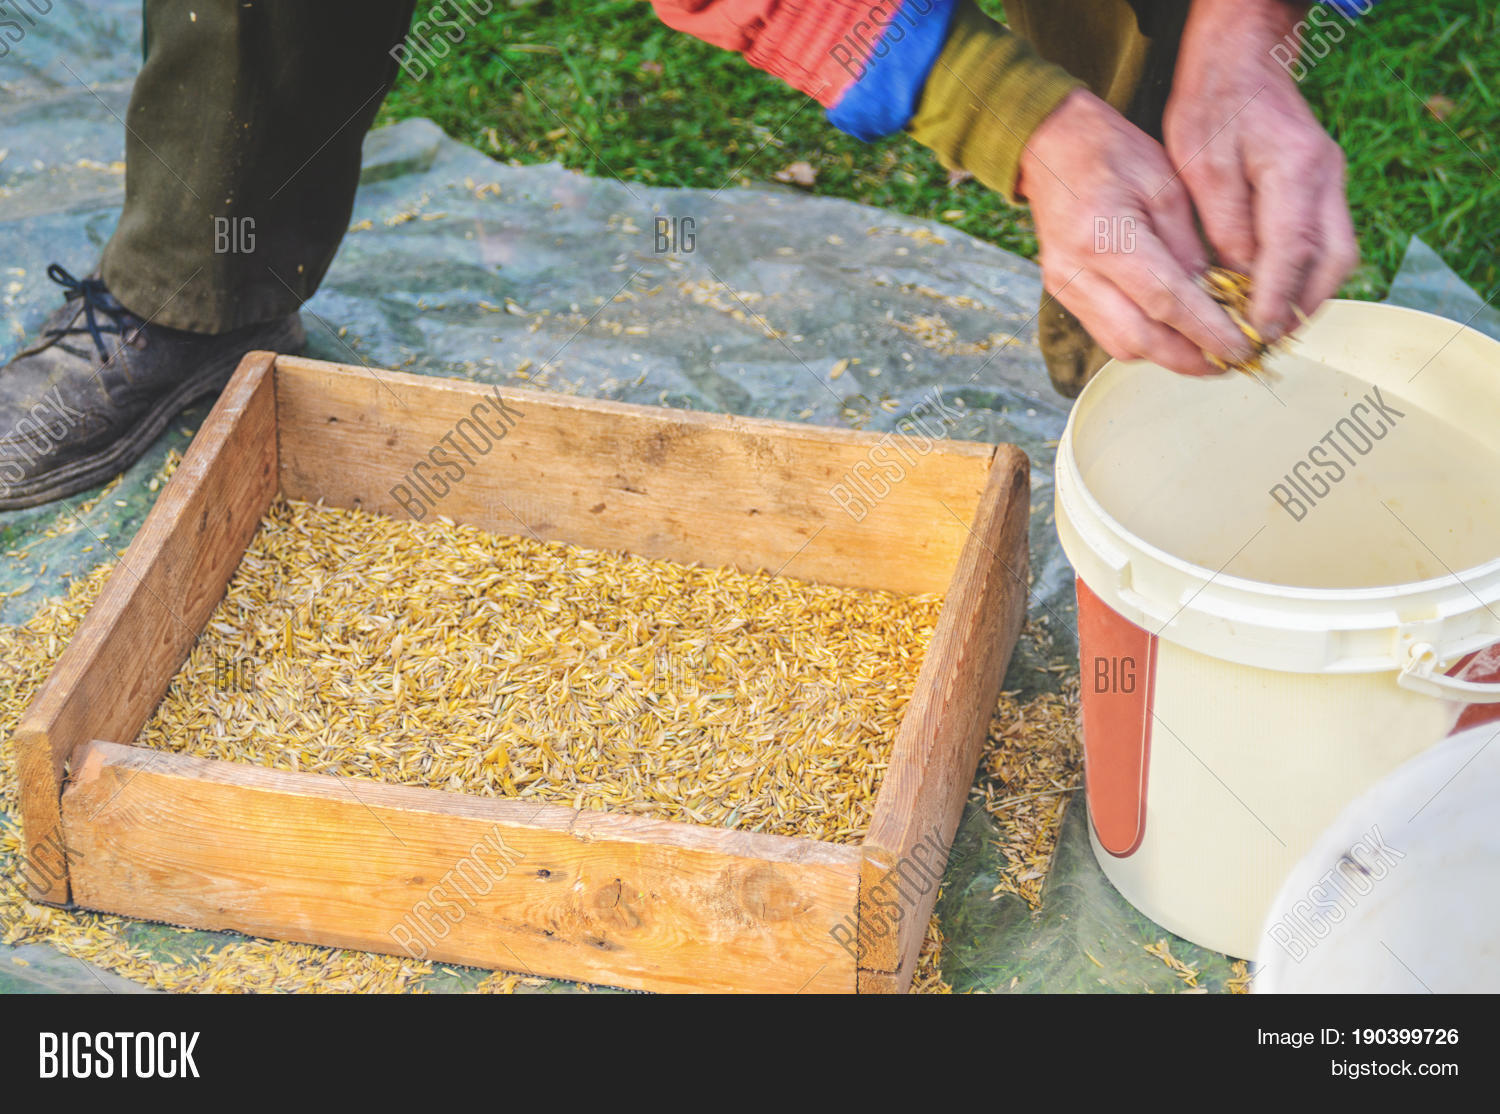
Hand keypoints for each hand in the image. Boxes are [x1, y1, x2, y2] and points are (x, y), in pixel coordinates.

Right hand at [1019, 88, 1253, 375]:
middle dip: (1190, 358)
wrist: (1048, 145)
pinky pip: (1107, 333)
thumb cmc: (1111, 152)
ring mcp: (1065, 286)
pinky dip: (1145, 340)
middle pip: (1140, 339)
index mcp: (1105, 239)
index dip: (1208, 332)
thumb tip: (1213, 297)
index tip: (1243, 347)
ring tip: (1207, 349)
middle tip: (1231, 360)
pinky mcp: (1062, 292)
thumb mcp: (1166, 185)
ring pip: (1121, 345)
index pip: (1166, 303)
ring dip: (1167, 354)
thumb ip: (1188, 246)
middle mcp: (1077, 273)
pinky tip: (1173, 331)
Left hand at [1165, 0, 1358, 341]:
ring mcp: (1331, 183)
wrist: (1242, 60)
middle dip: (1302, 309)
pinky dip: (1305, 276)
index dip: (1276, 299)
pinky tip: (1272, 297)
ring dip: (1306, 298)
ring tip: (1268, 330)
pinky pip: (1326, 244)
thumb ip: (1222, 223)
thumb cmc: (1213, 106)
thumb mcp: (1200, 165)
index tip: (1258, 335)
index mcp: (1294, 169)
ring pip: (1336, 257)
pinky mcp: (1323, 189)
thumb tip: (1234, 278)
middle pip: (1332, 262)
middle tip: (1264, 344)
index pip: (1293, 249)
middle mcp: (1325, 179)